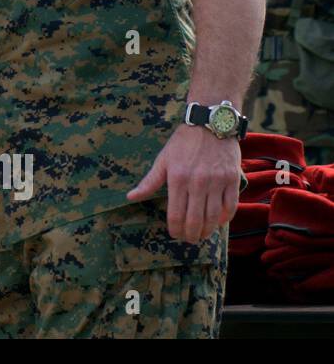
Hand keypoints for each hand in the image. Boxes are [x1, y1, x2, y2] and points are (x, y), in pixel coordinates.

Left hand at [127, 123, 241, 241]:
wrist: (210, 124)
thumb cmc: (183, 143)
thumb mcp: (163, 160)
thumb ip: (149, 182)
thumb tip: (130, 197)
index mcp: (178, 179)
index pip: (176, 214)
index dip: (175, 229)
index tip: (174, 235)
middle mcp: (198, 183)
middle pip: (195, 220)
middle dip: (191, 234)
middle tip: (189, 239)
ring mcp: (217, 182)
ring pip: (213, 217)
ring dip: (208, 230)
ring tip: (202, 235)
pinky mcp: (232, 180)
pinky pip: (230, 206)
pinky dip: (224, 218)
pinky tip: (218, 222)